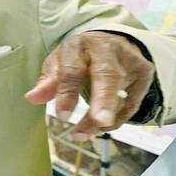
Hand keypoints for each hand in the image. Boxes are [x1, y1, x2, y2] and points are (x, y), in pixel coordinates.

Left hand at [25, 31, 154, 139]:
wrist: (111, 42)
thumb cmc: (79, 57)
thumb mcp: (60, 63)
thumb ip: (48, 81)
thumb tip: (32, 98)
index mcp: (80, 46)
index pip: (73, 70)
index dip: (67, 93)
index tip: (62, 115)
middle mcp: (107, 51)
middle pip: (107, 76)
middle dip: (103, 100)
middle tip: (99, 121)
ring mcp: (129, 61)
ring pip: (120, 94)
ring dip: (103, 119)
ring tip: (84, 133)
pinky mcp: (144, 73)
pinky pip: (131, 103)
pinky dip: (115, 119)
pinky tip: (100, 127)